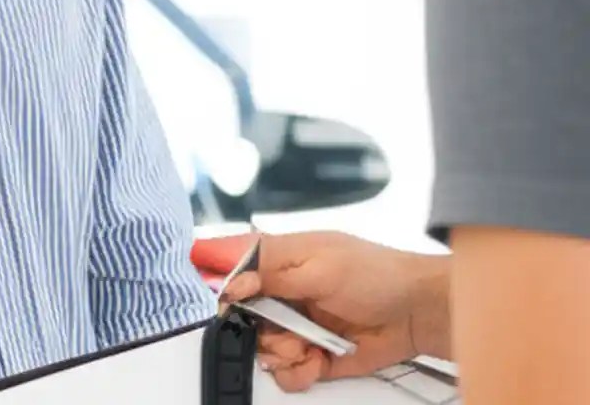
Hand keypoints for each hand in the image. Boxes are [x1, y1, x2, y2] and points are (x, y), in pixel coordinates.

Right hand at [221, 231, 449, 391]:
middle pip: (238, 314)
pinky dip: (296, 371)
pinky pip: (284, 371)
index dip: (212, 277)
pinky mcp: (310, 353)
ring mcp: (295, 323)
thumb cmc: (377, 275)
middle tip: (279, 327)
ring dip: (280, 352)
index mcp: (279, 259)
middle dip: (254, 327)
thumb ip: (272, 276)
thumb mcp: (320, 267)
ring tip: (306, 346)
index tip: (218, 297)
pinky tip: (317, 361)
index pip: (228, 261)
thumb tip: (231, 284)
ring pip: (260, 346)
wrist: (418, 313)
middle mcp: (281, 291)